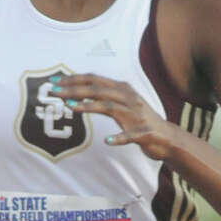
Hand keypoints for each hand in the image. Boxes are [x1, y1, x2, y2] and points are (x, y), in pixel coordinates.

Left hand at [52, 74, 177, 162]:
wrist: (166, 138)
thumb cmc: (140, 122)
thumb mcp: (122, 104)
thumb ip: (104, 97)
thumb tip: (77, 93)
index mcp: (123, 89)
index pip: (95, 80)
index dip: (74, 79)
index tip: (55, 82)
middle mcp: (128, 98)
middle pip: (98, 89)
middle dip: (74, 89)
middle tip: (54, 92)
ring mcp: (136, 115)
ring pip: (109, 107)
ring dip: (89, 106)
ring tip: (71, 107)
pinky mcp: (143, 133)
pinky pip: (130, 136)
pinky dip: (119, 138)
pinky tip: (107, 141)